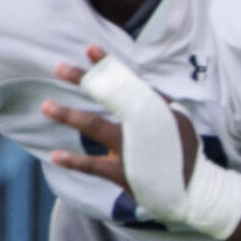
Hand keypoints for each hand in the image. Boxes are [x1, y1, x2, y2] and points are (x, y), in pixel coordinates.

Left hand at [43, 48, 240, 240]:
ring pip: (97, 128)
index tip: (89, 49)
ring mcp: (132, 150)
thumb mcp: (177, 120)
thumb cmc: (183, 151)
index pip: (127, 81)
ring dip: (70, 115)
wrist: (194, 191)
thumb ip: (155, 102)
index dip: (108, 65)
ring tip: (46, 106)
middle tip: (58, 68)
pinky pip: (94, 166)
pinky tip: (55, 156)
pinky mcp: (125, 175)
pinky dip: (75, 161)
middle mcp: (143, 126)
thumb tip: (134, 82)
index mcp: (154, 111)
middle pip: (109, 97)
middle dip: (83, 80)